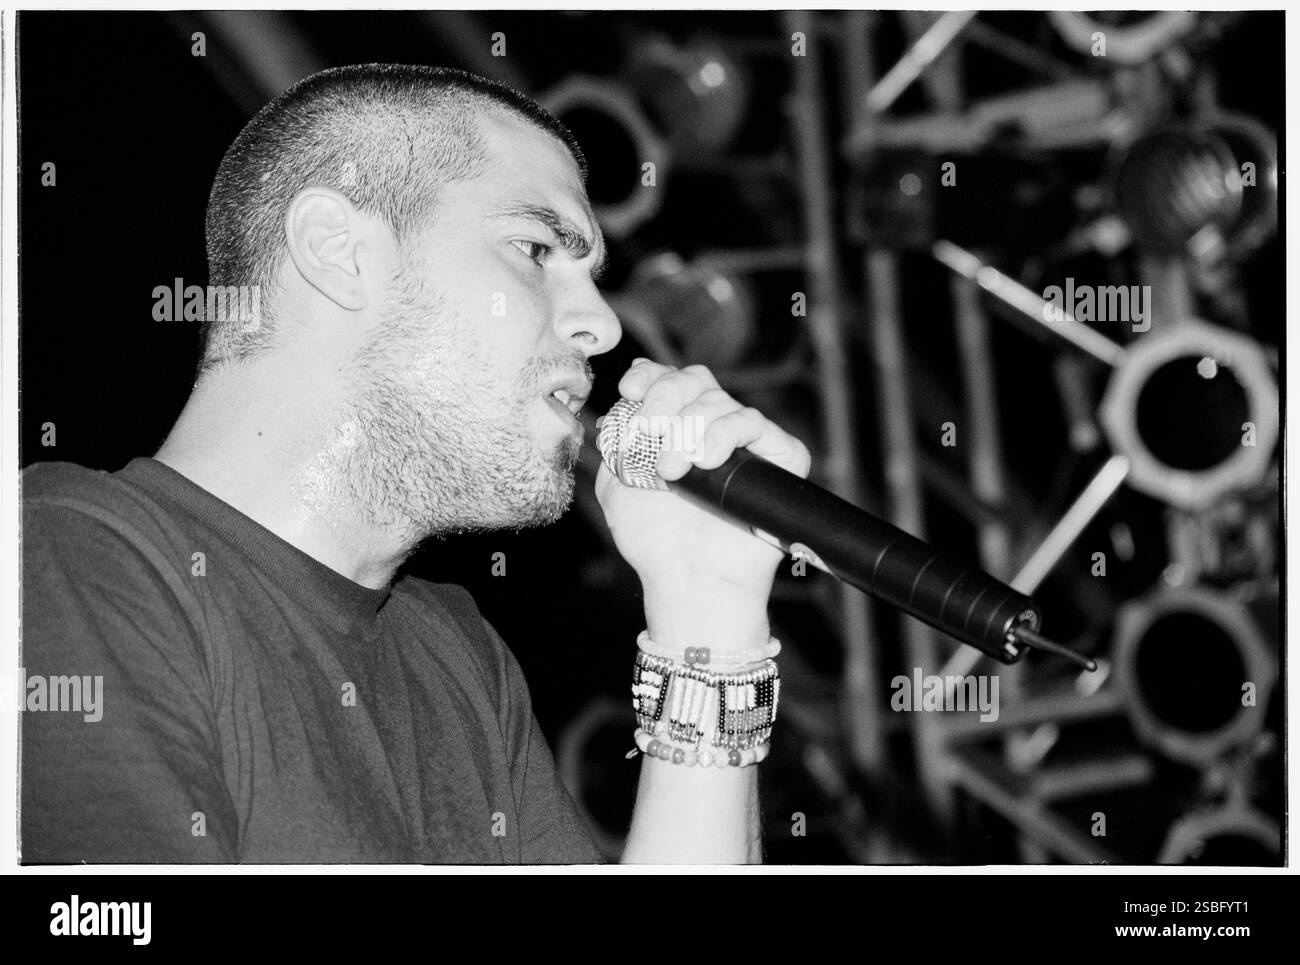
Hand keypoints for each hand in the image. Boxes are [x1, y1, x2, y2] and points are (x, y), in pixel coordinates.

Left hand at [594, 360, 811, 651]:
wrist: (689, 581)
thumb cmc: (657, 542)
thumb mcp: (617, 485)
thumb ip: (614, 442)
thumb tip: (617, 410)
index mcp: (674, 428)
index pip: (667, 379)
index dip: (649, 375)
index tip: (629, 390)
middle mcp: (711, 428)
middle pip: (694, 379)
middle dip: (664, 395)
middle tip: (647, 430)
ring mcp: (747, 442)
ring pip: (720, 400)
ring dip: (687, 428)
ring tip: (670, 470)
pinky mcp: (780, 457)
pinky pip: (754, 423)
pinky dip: (724, 434)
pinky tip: (706, 460)